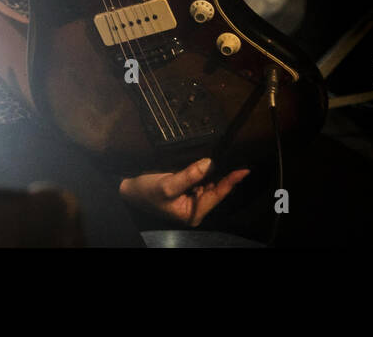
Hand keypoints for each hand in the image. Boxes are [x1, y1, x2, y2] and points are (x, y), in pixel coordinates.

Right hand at [118, 158, 249, 226]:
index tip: (244, 170)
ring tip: (225, 158)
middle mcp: (195, 209)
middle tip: (235, 158)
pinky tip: (209, 163)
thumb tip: (210, 163)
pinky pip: (202, 180)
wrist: (128, 191)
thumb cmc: (146, 192)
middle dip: (224, 175)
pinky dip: (206, 172)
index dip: (231, 181)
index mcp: (192, 213)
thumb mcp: (167, 184)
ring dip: (215, 172)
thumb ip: (190, 175)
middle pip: (216, 190)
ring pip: (210, 184)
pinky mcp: (187, 191)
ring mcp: (191, 200)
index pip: (217, 195)